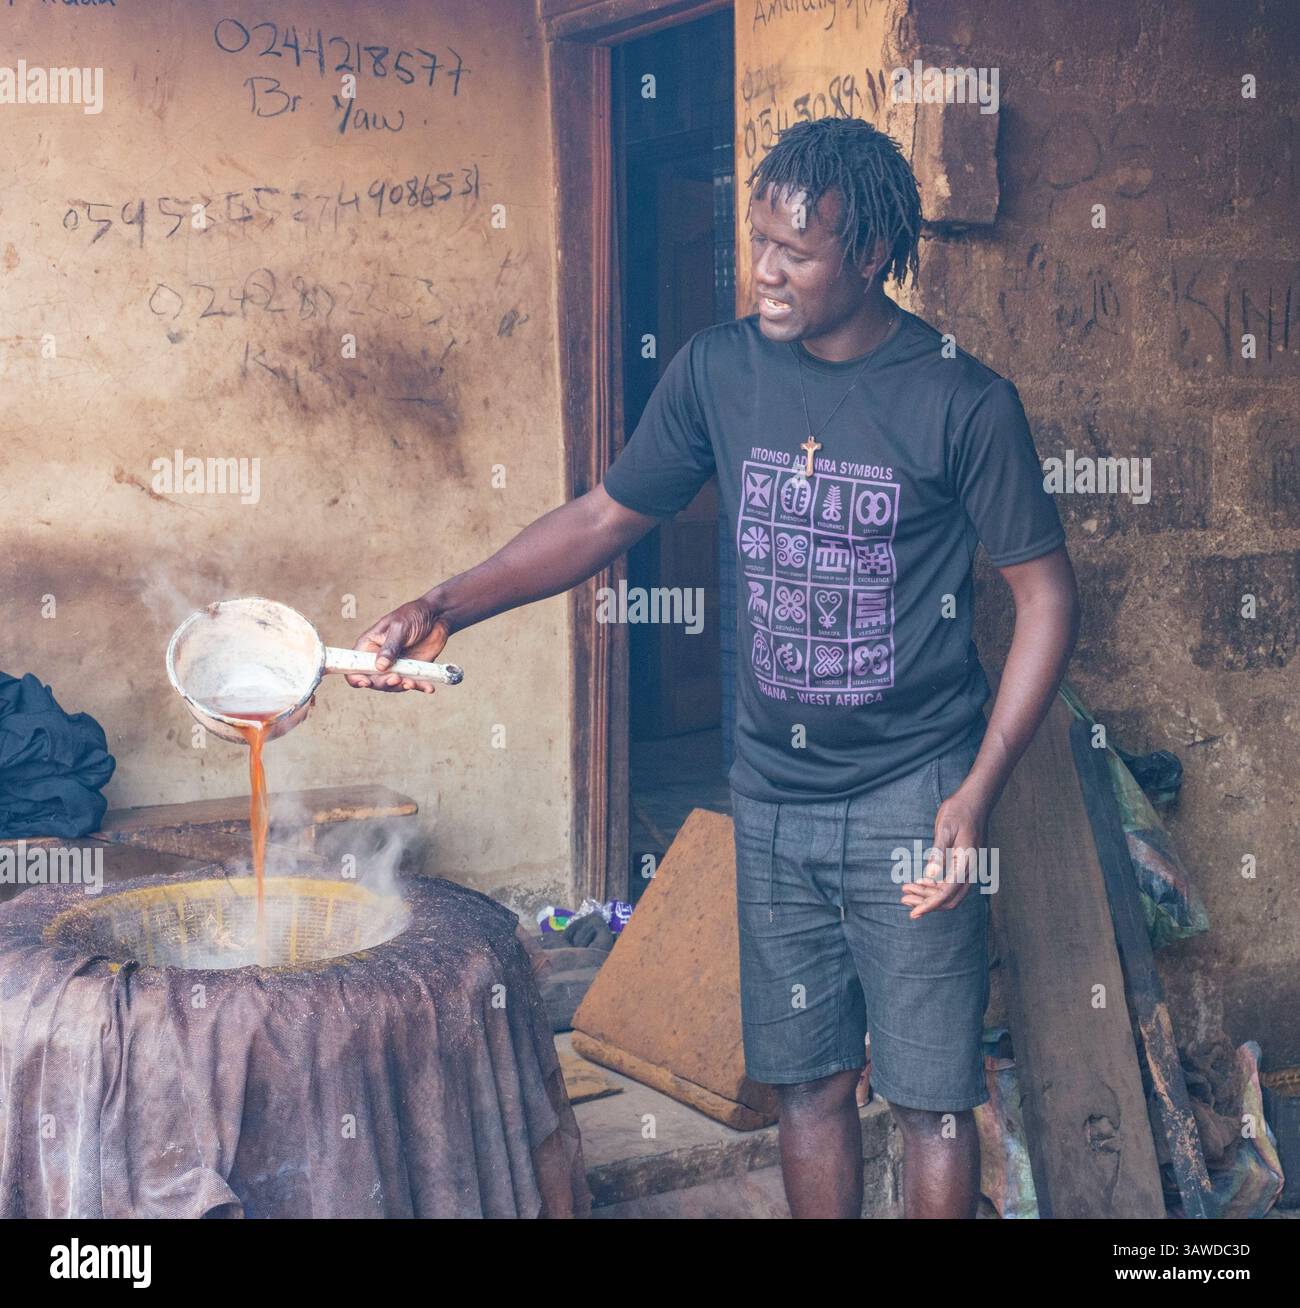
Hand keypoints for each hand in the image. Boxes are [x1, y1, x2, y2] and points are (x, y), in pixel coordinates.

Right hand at [346, 596, 450, 692]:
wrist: (435, 616)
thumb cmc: (412, 615)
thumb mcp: (399, 627)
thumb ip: (390, 646)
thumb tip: (379, 666)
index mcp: (369, 646)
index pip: (354, 666)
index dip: (356, 677)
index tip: (366, 682)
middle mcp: (379, 659)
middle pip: (373, 680)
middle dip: (383, 683)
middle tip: (396, 678)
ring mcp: (395, 666)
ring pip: (393, 685)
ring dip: (402, 686)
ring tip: (412, 682)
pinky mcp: (411, 670)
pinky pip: (413, 683)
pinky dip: (420, 687)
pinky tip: (429, 688)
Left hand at [901, 788, 988, 918]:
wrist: (974, 800)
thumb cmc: (958, 811)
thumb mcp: (944, 829)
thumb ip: (937, 853)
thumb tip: (930, 877)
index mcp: (966, 863)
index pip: (947, 893)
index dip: (929, 905)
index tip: (914, 913)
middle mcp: (970, 870)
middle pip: (949, 898)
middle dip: (926, 903)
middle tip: (903, 899)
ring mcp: (968, 868)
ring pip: (949, 893)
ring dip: (928, 895)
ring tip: (905, 891)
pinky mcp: (963, 864)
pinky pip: (949, 883)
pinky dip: (934, 886)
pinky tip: (918, 882)